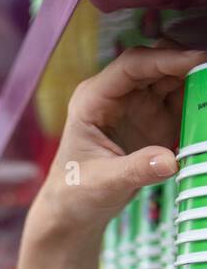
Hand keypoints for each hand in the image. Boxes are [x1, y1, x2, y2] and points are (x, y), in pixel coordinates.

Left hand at [29, 45, 206, 241]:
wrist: (75, 210)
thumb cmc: (75, 192)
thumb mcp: (103, 183)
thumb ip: (136, 170)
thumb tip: (170, 161)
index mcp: (94, 99)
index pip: (131, 66)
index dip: (165, 59)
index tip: (196, 60)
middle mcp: (118, 95)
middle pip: (156, 63)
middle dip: (185, 63)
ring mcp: (138, 106)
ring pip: (172, 78)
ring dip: (195, 80)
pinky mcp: (155, 121)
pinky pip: (181, 101)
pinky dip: (197, 101)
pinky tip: (205, 111)